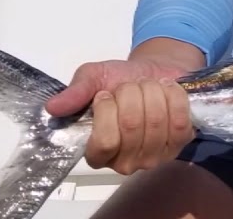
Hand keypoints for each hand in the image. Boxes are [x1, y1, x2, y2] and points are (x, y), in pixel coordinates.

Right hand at [46, 42, 200, 174]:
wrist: (154, 71)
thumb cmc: (120, 79)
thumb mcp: (93, 78)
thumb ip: (75, 93)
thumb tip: (52, 108)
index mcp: (98, 152)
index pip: (103, 143)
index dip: (107, 112)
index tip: (106, 94)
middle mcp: (125, 162)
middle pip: (132, 126)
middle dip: (132, 94)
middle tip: (130, 86)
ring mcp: (154, 157)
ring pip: (157, 123)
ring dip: (153, 92)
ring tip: (148, 87)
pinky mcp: (180, 146)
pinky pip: (180, 122)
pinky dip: (174, 97)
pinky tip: (167, 90)